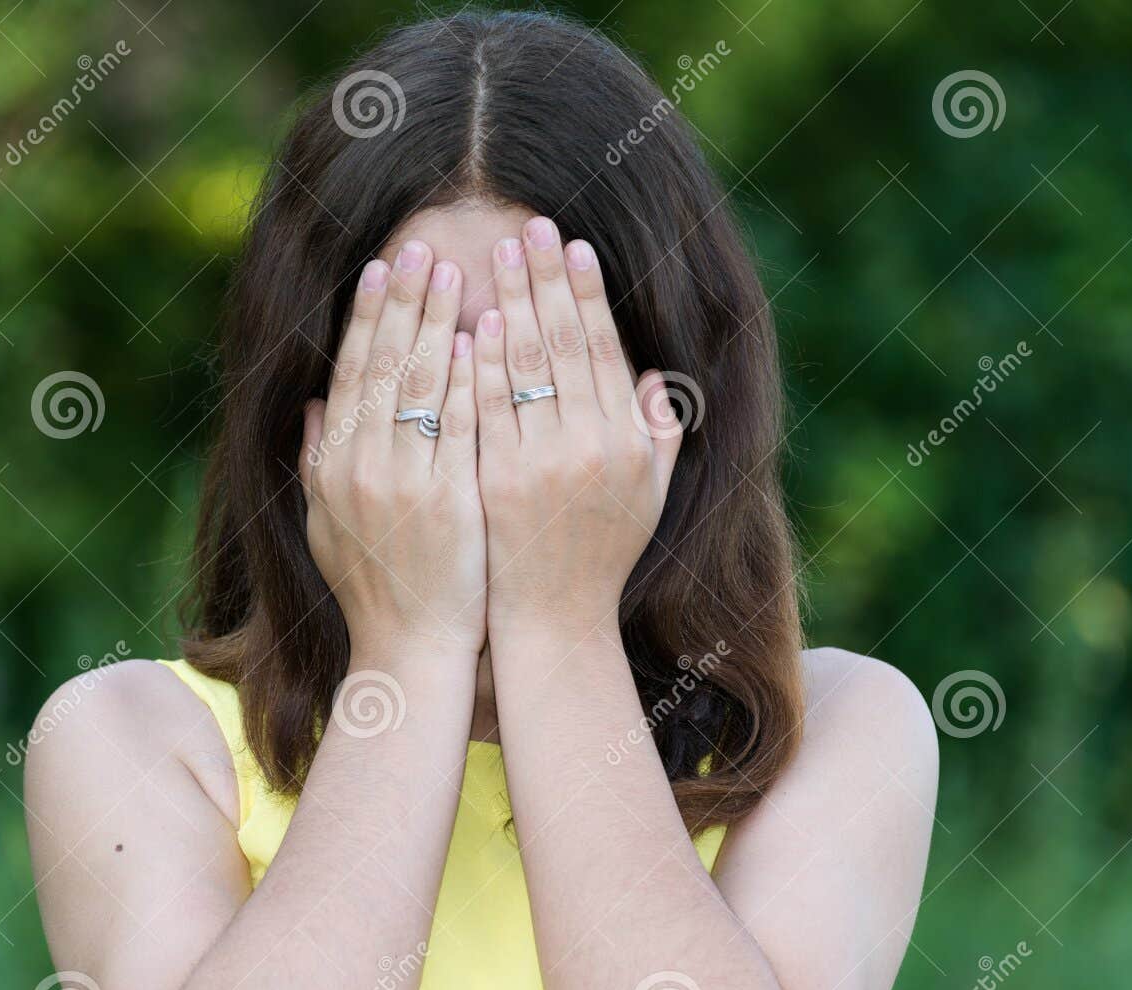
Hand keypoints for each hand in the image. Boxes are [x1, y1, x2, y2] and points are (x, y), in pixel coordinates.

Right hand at [300, 242, 485, 659]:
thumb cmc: (374, 586)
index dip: (367, 317)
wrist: (411, 646)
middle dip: (404, 301)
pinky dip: (467, 377)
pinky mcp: (448, 499)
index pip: (351, 372)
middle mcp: (360, 466)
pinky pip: (458, 424)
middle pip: (382, 364)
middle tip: (423, 248)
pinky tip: (483, 336)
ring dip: (437, 322)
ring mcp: (403, 481)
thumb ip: (316, 461)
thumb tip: (314, 405)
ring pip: (419, 384)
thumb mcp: (325, 523)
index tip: (384, 269)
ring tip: (457, 271)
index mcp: (331, 465)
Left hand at [472, 216, 681, 639]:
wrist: (553, 619)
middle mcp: (592, 446)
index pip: (605, 349)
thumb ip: (660, 432)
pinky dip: (480, 364)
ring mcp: (543, 463)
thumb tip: (659, 374)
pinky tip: (471, 324)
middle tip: (528, 227)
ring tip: (494, 255)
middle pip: (565, 344)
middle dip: (545, 280)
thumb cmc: (602, 553)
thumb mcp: (650, 494)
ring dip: (510, 304)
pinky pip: (487, 409)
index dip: (587, 294)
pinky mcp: (499, 481)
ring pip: (525, 367)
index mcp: (629, 441)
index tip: (573, 248)